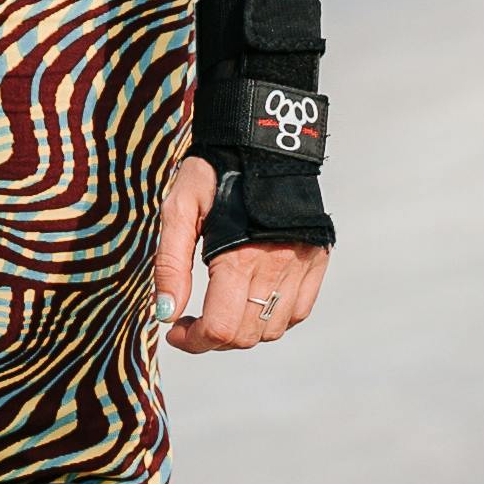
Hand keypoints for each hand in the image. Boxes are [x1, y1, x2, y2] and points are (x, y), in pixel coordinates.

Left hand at [149, 156, 324, 356]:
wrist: (261, 142)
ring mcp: (302, 265)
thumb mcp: (178, 211)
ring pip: (273, 329)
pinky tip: (254, 299)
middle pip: (246, 336)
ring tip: (223, 307)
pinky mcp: (317, 259)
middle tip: (193, 320)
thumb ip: (170, 265)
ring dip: (244, 330)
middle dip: (214, 338)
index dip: (193, 341)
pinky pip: (299, 311)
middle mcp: (276, 267)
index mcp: (239, 258)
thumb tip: (166, 314)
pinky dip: (275, 317)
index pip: (220, 329)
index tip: (176, 330)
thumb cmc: (214, 173)